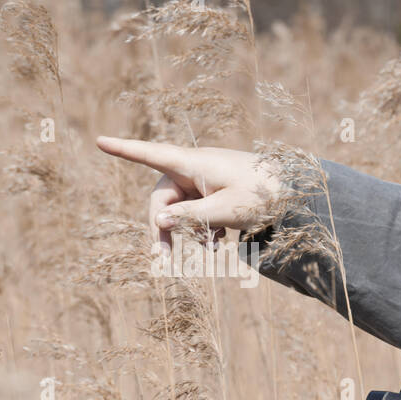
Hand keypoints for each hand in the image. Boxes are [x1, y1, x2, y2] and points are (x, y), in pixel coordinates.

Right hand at [95, 136, 282, 252]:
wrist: (300, 191)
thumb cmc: (263, 195)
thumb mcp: (226, 210)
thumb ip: (192, 217)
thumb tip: (159, 221)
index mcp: (194, 163)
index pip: (151, 154)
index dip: (124, 150)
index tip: (100, 140)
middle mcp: (196, 168)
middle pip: (164, 197)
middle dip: (163, 226)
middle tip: (162, 259)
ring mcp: (208, 180)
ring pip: (183, 208)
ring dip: (189, 231)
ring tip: (209, 251)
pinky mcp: (220, 192)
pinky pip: (201, 211)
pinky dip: (205, 227)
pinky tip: (219, 245)